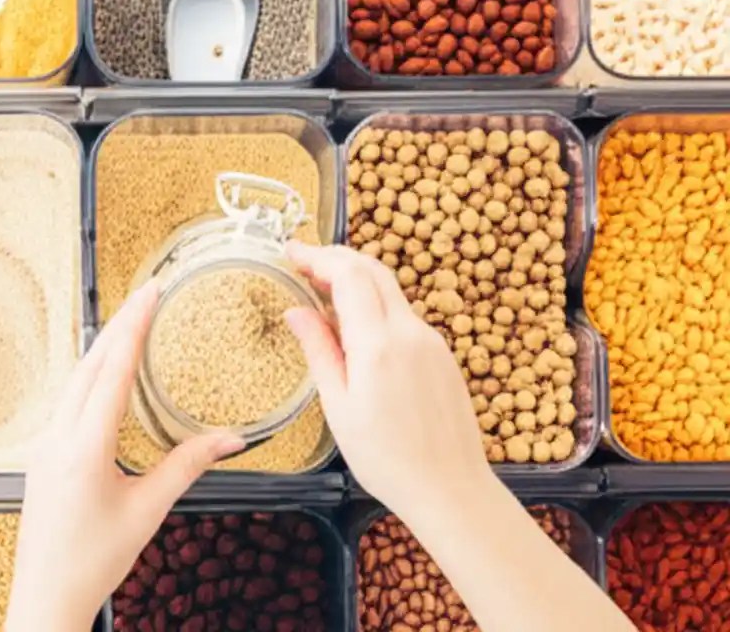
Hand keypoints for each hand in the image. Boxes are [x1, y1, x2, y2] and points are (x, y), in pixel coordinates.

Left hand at [6, 281, 244, 631]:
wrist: (46, 595)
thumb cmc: (93, 561)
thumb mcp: (148, 510)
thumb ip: (187, 466)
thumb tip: (231, 439)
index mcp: (84, 448)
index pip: (113, 369)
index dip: (134, 326)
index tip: (151, 293)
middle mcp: (57, 437)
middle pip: (90, 364)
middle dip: (120, 325)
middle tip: (148, 294)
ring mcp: (43, 444)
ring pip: (74, 379)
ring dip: (104, 348)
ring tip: (133, 324)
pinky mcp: (41, 454)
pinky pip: (67, 400)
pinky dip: (91, 376)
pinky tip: (107, 373)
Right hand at [282, 243, 490, 519]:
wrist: (450, 488)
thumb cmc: (387, 458)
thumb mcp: (338, 407)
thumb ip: (319, 351)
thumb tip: (296, 311)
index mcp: (378, 344)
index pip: (348, 275)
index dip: (318, 256)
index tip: (291, 251)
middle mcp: (410, 332)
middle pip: (373, 270)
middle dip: (337, 257)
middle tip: (303, 262)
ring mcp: (432, 341)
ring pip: (391, 291)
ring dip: (356, 279)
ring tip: (321, 291)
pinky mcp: (442, 355)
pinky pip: (404, 315)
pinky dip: (376, 304)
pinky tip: (356, 325)